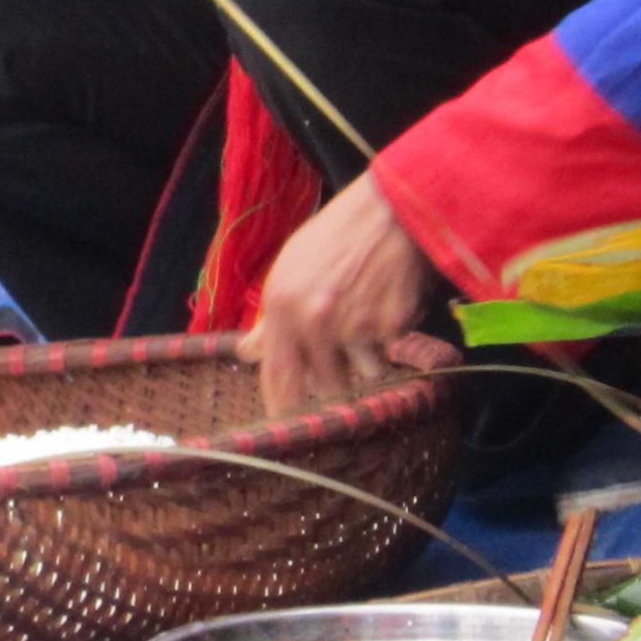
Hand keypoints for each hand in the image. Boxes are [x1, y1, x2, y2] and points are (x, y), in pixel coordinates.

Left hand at [252, 169, 456, 416]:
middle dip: (335, 379)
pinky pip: (392, 356)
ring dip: (368, 362)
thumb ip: (271, 319)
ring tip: (369, 319)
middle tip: (345, 353)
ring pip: (361, 376)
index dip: (283, 409)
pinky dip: (394, 343)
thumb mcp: (291, 268)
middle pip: (324, 386)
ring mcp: (355, 327)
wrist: (392, 210)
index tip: (286, 431)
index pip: (278, 378)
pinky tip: (390, 307)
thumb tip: (246, 353)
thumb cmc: (337, 237)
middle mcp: (314, 321)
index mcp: (282, 307)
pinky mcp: (392, 328)